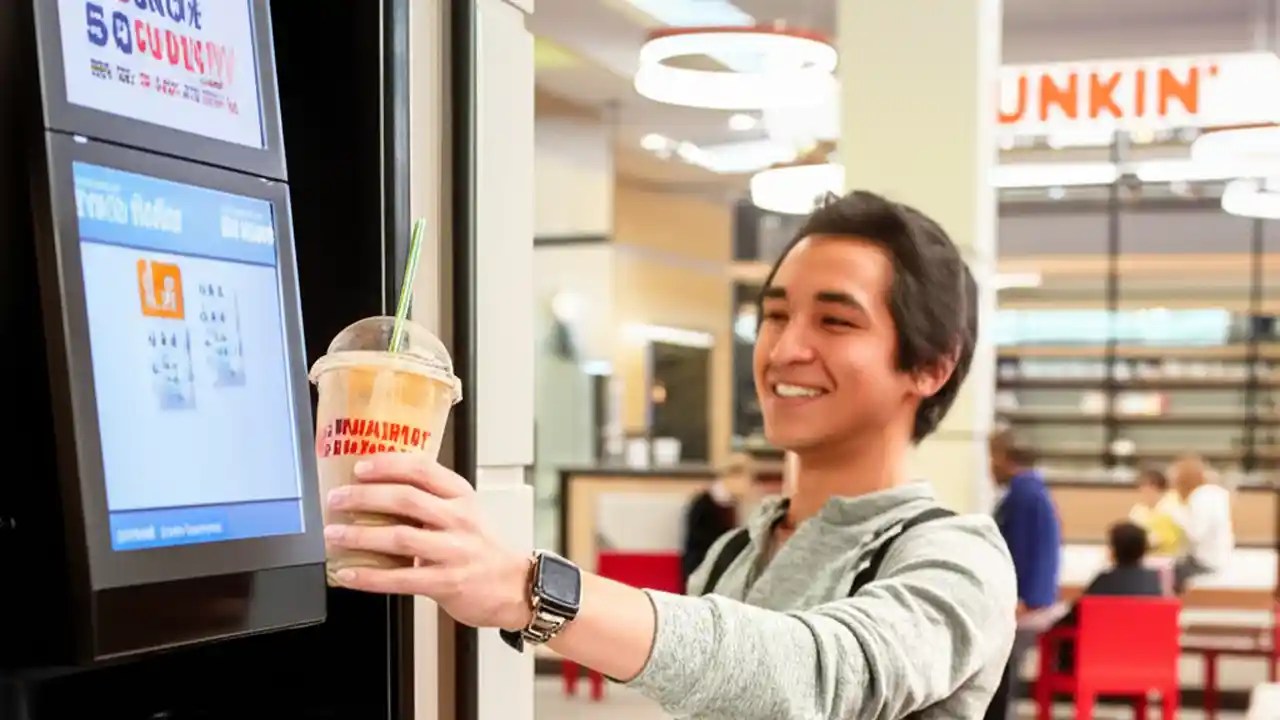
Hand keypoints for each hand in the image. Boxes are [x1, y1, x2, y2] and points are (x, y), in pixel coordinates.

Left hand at [323, 452, 532, 630]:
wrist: (515, 585)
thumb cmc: (483, 547)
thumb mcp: (465, 512)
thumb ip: (431, 500)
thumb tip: (378, 491)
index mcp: (461, 496)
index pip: (422, 469)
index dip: (387, 465)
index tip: (359, 467)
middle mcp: (459, 519)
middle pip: (406, 500)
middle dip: (364, 497)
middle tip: (337, 498)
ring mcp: (454, 552)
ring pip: (399, 538)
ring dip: (360, 535)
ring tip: (334, 534)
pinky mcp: (446, 583)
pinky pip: (400, 579)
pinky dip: (369, 576)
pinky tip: (348, 572)